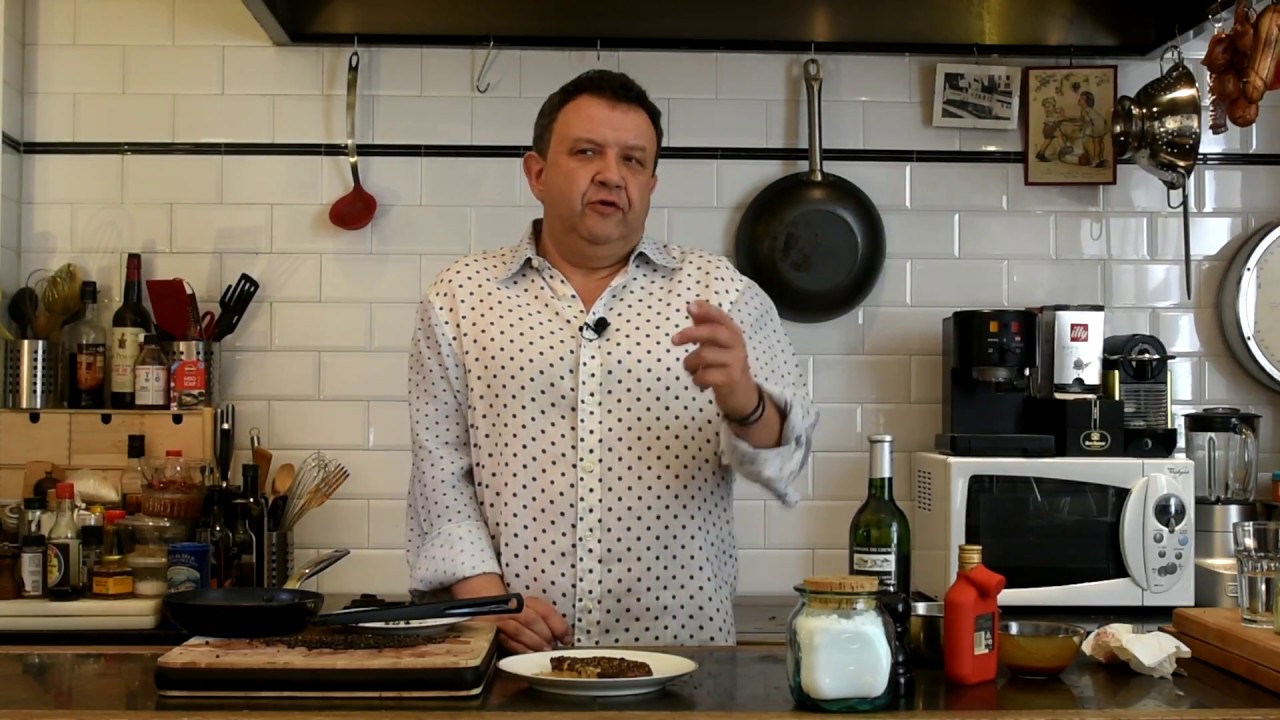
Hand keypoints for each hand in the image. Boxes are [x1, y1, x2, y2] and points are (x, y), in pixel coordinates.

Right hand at [478, 596, 571, 653]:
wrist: (491, 615)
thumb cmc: (519, 619)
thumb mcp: (534, 615)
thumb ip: (548, 623)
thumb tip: (566, 638)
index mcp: (528, 602)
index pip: (545, 610)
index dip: (558, 625)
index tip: (567, 639)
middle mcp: (514, 608)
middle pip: (532, 619)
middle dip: (545, 635)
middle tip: (553, 648)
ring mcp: (502, 619)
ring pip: (519, 630)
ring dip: (534, 643)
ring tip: (544, 653)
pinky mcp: (493, 632)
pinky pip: (507, 641)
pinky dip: (520, 649)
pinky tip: (529, 656)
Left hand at [672, 299, 757, 417]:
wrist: (741, 392)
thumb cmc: (724, 363)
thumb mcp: (716, 342)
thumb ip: (705, 324)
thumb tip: (692, 306)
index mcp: (732, 331)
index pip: (719, 316)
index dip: (705, 311)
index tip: (689, 307)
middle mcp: (737, 344)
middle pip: (713, 332)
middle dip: (691, 334)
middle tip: (674, 340)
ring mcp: (735, 362)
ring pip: (704, 355)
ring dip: (689, 362)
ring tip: (690, 368)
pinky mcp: (730, 379)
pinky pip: (705, 375)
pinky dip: (696, 378)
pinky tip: (699, 380)